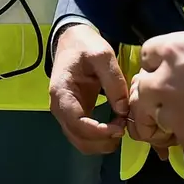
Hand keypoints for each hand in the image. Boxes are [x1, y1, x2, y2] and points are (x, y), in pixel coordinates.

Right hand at [48, 22, 129, 153]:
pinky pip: (85, 136)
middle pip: (78, 139)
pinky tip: (114, 127)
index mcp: (62, 92)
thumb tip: (123, 110)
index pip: (77, 123)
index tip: (120, 128)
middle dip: (103, 141)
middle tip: (124, 127)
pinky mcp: (75, 115)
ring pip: (81, 142)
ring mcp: (66, 113)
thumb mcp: (102, 55)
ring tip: (121, 127)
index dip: (98, 132)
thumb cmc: (85, 46)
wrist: (72, 41)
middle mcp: (59, 108)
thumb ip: (114, 81)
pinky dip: (100, 138)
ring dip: (102, 142)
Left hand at [129, 31, 183, 183]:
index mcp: (175, 51)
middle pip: (142, 87)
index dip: (157, 61)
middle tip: (167, 99)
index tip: (166, 67)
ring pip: (154, 117)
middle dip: (151, 93)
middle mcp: (164, 82)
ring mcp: (171, 115)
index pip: (148, 52)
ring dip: (166, 119)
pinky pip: (181, 139)